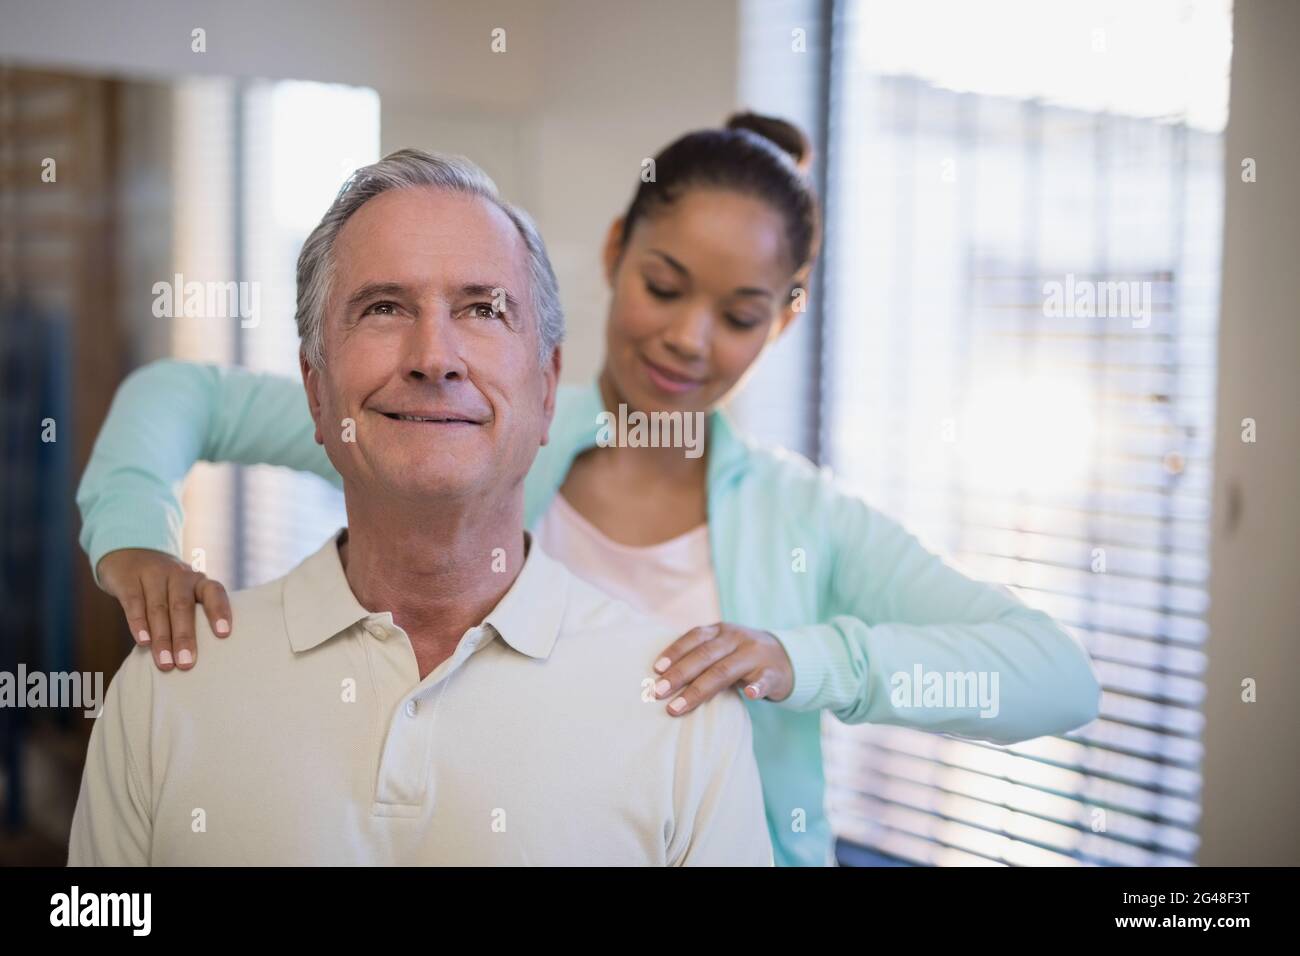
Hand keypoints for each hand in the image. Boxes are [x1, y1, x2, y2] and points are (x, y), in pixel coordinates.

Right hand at [96, 548, 231, 670]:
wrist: (129, 553)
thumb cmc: (165, 586)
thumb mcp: (183, 591)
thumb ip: (191, 615)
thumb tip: (195, 655)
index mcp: (198, 580)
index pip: (214, 592)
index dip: (220, 612)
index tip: (223, 635)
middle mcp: (178, 575)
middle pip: (182, 606)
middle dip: (185, 637)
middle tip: (186, 664)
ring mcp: (152, 574)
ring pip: (158, 608)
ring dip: (162, 638)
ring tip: (165, 663)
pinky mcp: (128, 579)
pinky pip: (134, 602)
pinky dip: (138, 623)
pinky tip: (143, 642)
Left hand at [651, 622, 793, 715]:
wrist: (788, 659)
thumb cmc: (743, 656)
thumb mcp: (723, 648)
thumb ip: (700, 657)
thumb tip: (662, 677)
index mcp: (721, 631)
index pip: (694, 638)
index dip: (674, 652)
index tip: (656, 670)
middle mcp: (737, 639)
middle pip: (704, 656)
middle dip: (679, 675)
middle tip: (657, 692)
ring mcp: (755, 655)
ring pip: (725, 670)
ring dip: (699, 690)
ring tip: (678, 707)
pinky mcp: (773, 673)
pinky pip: (764, 680)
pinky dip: (757, 687)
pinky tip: (750, 695)